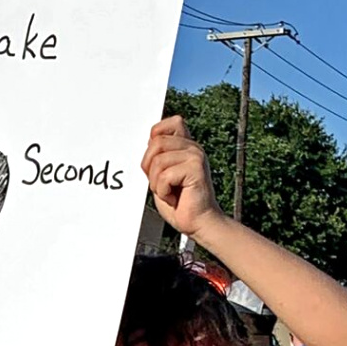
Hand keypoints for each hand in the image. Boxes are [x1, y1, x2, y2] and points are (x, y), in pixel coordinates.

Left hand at [140, 116, 224, 238]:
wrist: (198, 223)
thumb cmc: (179, 202)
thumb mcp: (161, 175)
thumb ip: (157, 157)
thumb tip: (148, 141)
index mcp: (186, 147)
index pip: (173, 122)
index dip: (157, 136)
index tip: (156, 159)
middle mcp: (193, 148)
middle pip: (156, 143)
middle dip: (149, 167)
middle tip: (162, 183)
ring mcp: (196, 157)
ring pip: (158, 161)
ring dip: (156, 183)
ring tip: (170, 191)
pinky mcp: (196, 169)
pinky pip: (164, 176)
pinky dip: (163, 191)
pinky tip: (175, 197)